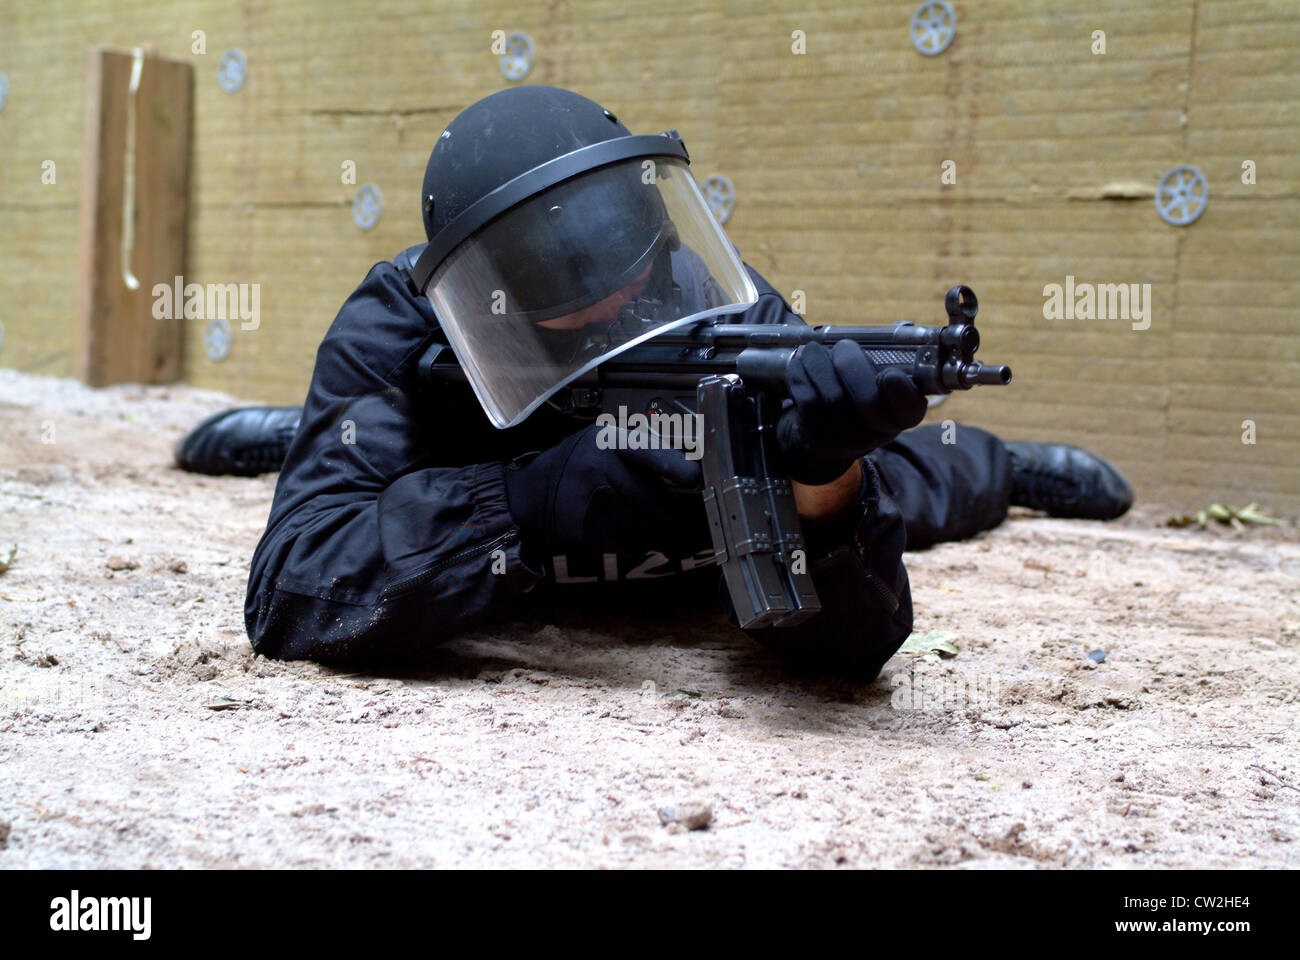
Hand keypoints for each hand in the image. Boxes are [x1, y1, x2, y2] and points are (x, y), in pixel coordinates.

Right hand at [504, 424, 707, 557]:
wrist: (531, 496)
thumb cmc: (577, 466)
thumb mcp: (601, 441)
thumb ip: (641, 449)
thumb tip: (688, 468)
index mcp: (608, 441)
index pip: (650, 453)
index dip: (676, 467)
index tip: (694, 478)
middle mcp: (600, 468)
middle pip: (654, 499)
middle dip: (666, 512)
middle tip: (668, 514)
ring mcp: (593, 501)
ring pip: (644, 524)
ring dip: (649, 529)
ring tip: (635, 520)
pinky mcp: (589, 529)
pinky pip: (629, 542)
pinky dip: (633, 542)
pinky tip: (622, 531)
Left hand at [776, 340, 927, 484]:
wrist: (829, 436)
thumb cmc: (860, 395)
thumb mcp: (884, 382)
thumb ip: (894, 355)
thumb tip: (902, 327)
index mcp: (902, 416)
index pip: (909, 409)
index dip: (900, 392)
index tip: (889, 373)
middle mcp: (878, 433)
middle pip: (866, 400)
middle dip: (851, 364)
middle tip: (843, 346)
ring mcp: (847, 439)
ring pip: (833, 396)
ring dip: (819, 364)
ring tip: (813, 349)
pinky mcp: (819, 437)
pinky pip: (808, 402)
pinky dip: (801, 376)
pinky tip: (800, 363)